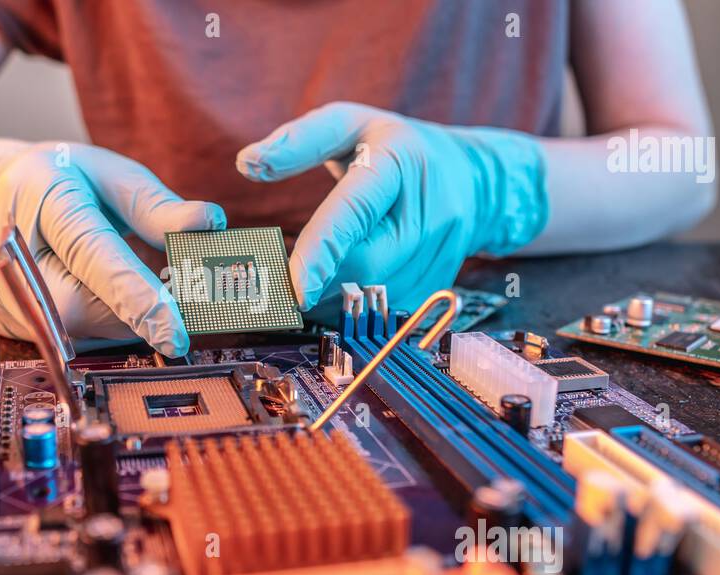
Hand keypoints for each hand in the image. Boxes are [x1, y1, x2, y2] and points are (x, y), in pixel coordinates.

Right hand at [0, 141, 225, 356]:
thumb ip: (158, 207)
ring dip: (124, 322)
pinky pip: (67, 339)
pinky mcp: (6, 321)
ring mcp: (2, 291)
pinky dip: (100, 327)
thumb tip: (210, 224)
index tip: (174, 333)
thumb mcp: (111, 175)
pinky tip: (110, 303)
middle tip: (181, 301)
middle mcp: (13, 250)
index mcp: (43, 198)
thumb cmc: (61, 180)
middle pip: (83, 306)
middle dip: (141, 313)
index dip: (137, 297)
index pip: (94, 256)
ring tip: (146, 294)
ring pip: (78, 331)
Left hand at [236, 102, 547, 317]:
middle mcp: (428, 210)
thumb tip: (246, 163)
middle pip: (366, 264)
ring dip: (336, 298)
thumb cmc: (395, 146)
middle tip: (285, 282)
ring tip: (314, 282)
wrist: (472, 177)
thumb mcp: (350, 123)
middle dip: (321, 279)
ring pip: (378, 294)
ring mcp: (442, 250)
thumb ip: (298, 140)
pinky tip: (344, 289)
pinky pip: (392, 306)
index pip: (355, 212)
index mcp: (398, 164)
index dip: (322, 252)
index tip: (295, 287)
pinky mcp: (442, 279)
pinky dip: (360, 305)